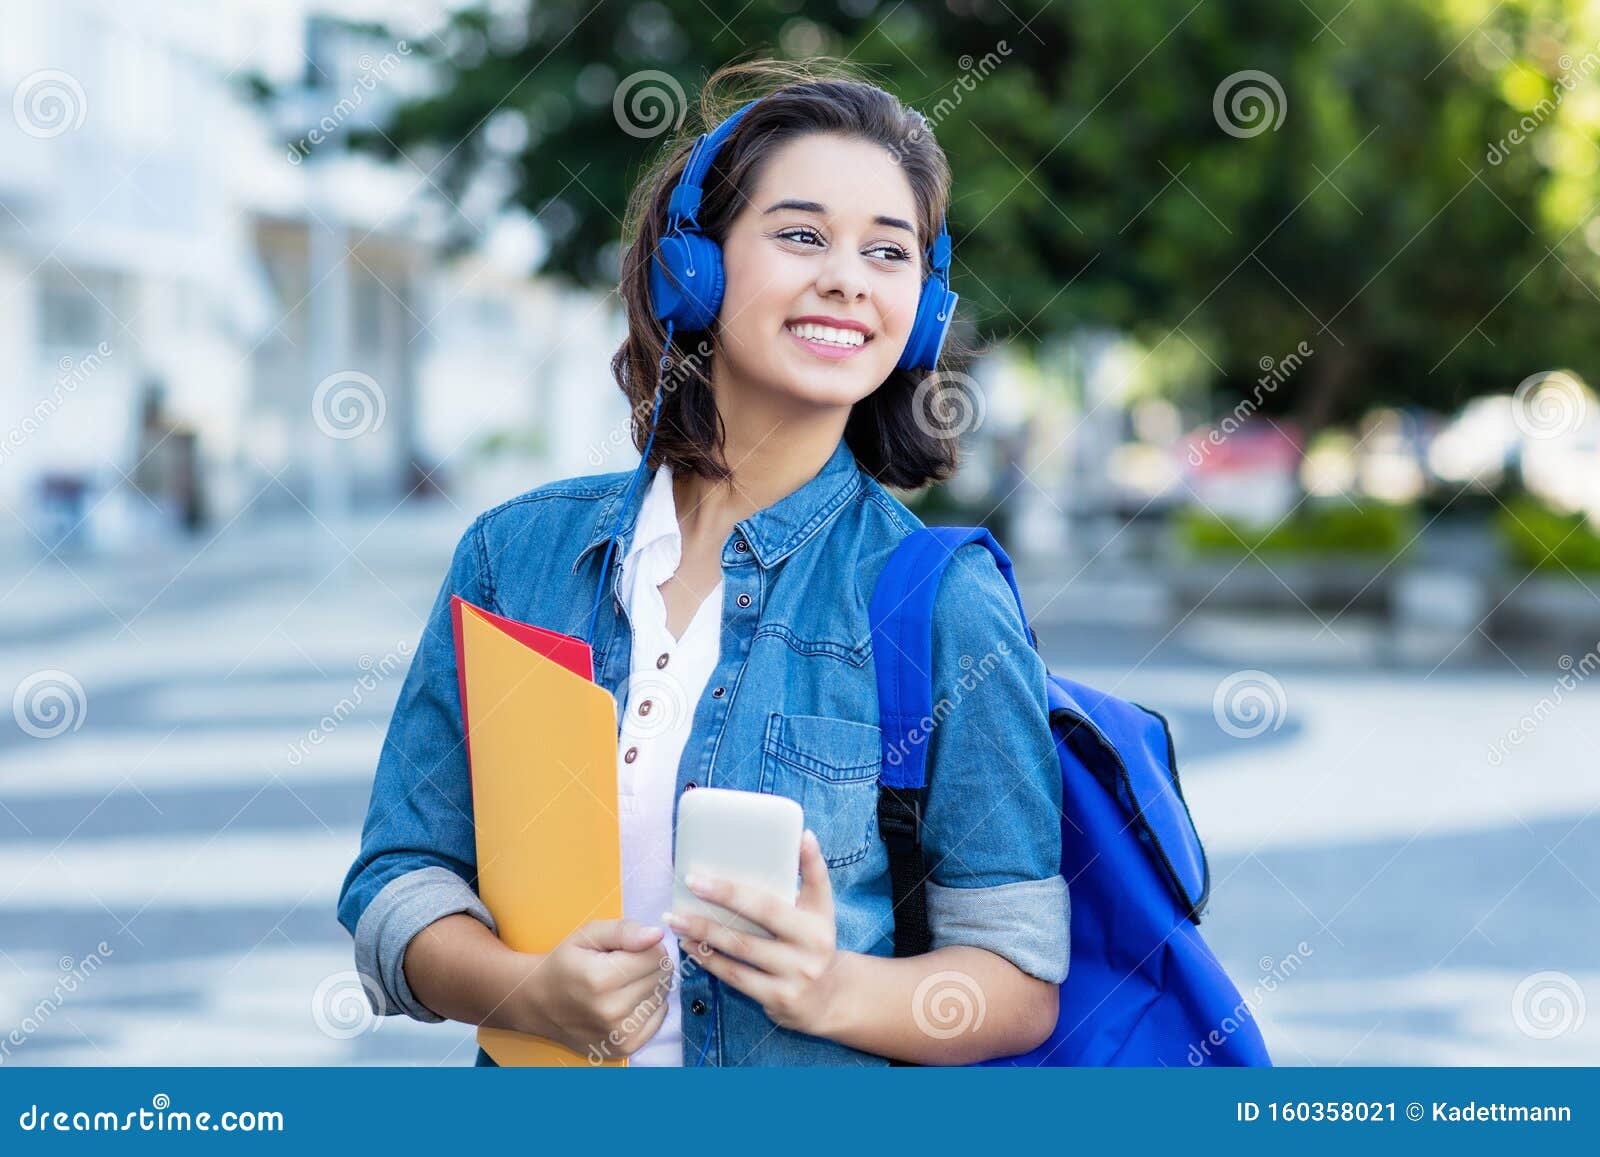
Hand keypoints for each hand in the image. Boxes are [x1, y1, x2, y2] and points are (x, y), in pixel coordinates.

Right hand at [522, 918, 674, 1058]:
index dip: (648, 946)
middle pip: (662, 977)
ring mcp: (618, 1034)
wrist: (538, 1003)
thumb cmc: (565, 963)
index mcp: (601, 979)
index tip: (629, 948)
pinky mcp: (624, 1048)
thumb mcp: (588, 935)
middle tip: (624, 965)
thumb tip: (658, 934)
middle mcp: (611, 1011)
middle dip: (650, 965)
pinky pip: (659, 1019)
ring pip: (662, 997)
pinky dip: (650, 1007)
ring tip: (623, 983)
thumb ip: (623, 930)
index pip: (656, 956)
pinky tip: (628, 1001)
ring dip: (651, 986)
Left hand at [664, 829, 847, 1038]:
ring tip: (676, 917)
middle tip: (692, 880)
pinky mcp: (779, 998)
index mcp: (822, 917)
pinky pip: (736, 975)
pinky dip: (709, 959)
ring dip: (704, 930)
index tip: (799, 835)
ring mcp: (797, 973)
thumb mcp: (817, 913)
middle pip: (765, 911)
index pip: (817, 882)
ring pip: (742, 946)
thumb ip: (809, 878)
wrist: (825, 999)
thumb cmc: (810, 944)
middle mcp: (814, 944)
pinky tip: (689, 945)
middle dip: (726, 894)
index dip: (811, 860)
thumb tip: (802, 836)